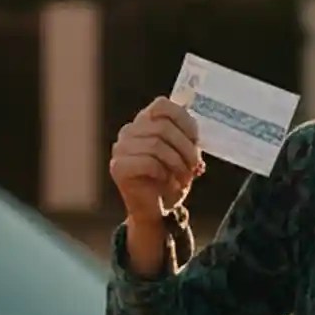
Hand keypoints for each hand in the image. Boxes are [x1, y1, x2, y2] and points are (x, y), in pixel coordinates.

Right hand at [109, 97, 204, 222]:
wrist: (154, 210)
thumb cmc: (169, 179)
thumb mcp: (182, 154)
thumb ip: (185, 137)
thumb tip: (194, 134)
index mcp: (144, 122)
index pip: (162, 105)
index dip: (184, 120)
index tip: (196, 140)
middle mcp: (129, 131)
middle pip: (163, 127)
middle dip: (185, 148)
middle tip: (194, 166)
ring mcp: (121, 148)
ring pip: (156, 145)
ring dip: (177, 163)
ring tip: (184, 178)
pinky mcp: (118, 167)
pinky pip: (147, 162)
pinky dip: (163, 173)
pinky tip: (166, 181)